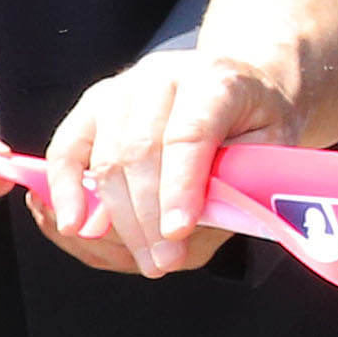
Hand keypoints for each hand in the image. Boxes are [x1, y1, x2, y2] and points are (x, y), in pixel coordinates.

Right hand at [41, 50, 296, 276]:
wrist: (238, 87)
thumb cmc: (255, 122)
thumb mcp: (273, 149)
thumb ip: (240, 183)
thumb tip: (198, 226)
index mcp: (215, 78)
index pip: (188, 134)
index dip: (180, 188)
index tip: (178, 234)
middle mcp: (162, 75)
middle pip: (140, 152)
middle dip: (148, 218)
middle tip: (164, 261)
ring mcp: (122, 89)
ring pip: (105, 160)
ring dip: (118, 220)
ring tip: (144, 258)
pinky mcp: (92, 107)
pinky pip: (66, 151)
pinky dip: (64, 191)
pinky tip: (75, 226)